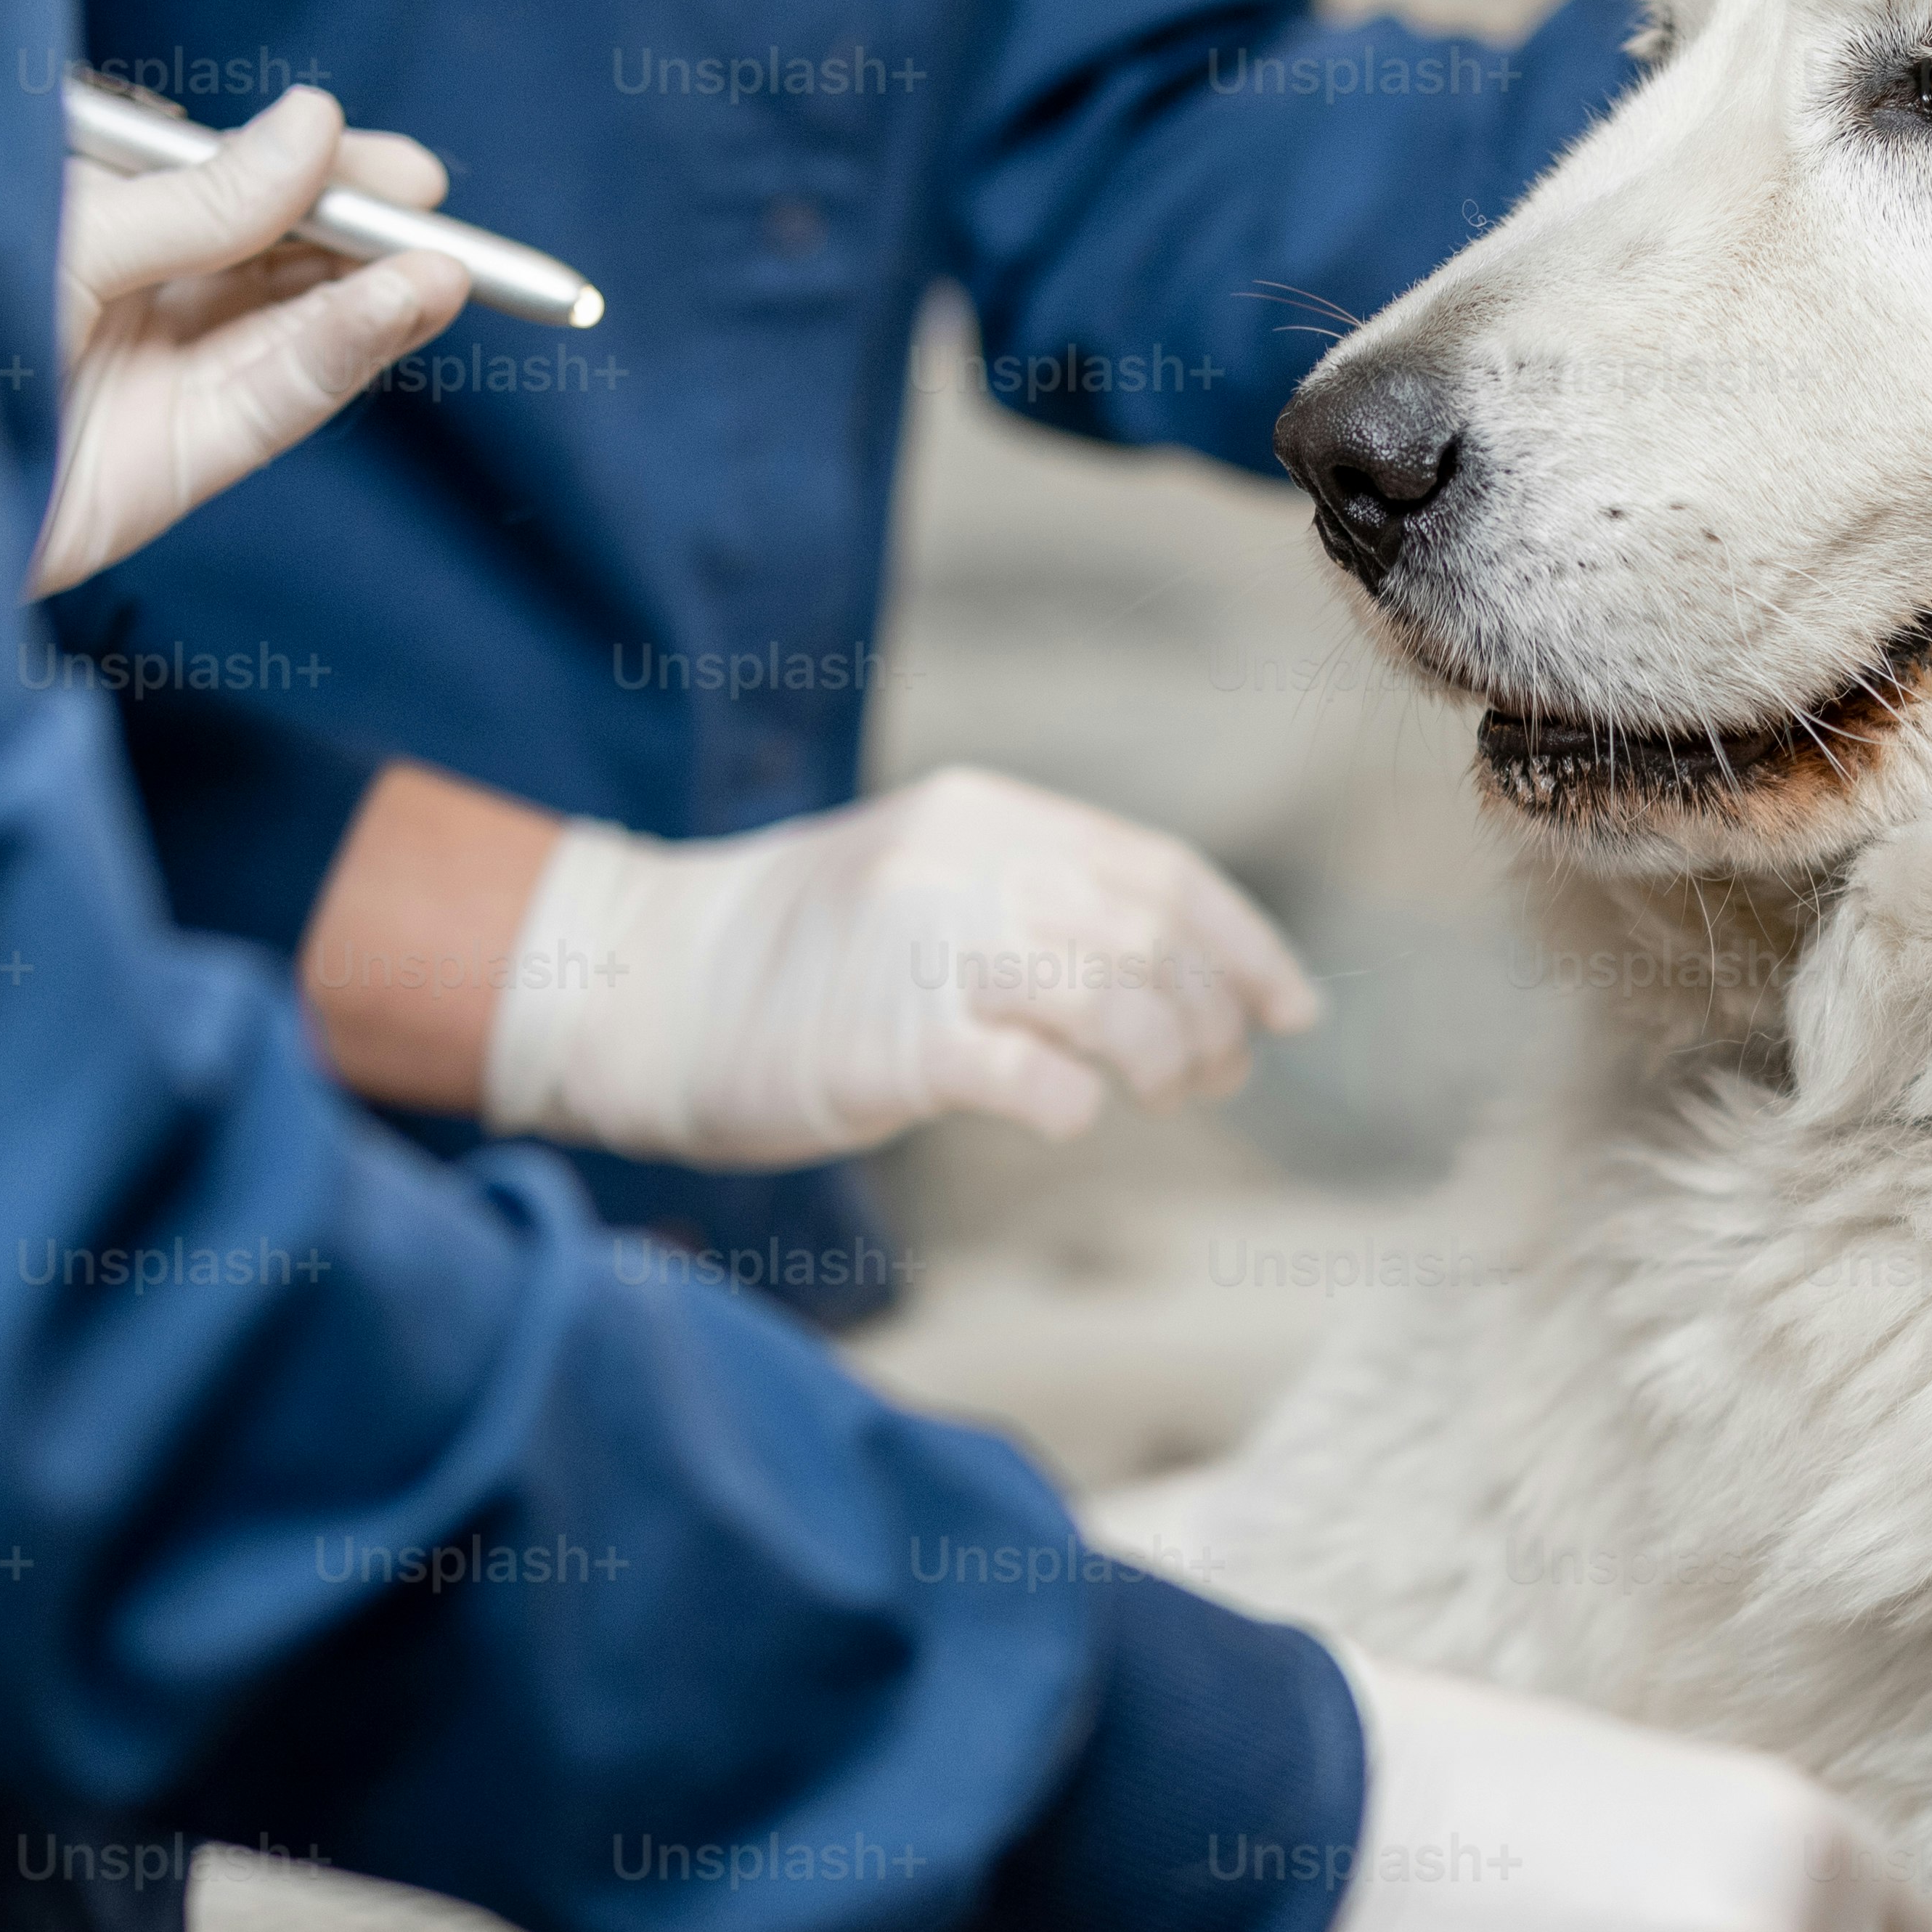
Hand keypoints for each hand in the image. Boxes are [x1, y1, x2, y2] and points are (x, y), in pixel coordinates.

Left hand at [29, 90, 465, 592]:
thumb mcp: (71, 234)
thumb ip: (204, 198)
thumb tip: (316, 127)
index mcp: (92, 218)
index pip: (228, 178)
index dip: (314, 166)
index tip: (389, 157)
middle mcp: (135, 293)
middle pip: (278, 252)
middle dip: (359, 227)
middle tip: (430, 203)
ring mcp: (163, 376)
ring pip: (296, 325)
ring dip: (375, 292)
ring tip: (444, 264)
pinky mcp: (185, 458)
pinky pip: (284, 394)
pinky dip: (346, 350)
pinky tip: (399, 306)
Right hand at [478, 767, 1322, 1168]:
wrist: (641, 984)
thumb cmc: (795, 956)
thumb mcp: (920, 878)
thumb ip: (1030, 897)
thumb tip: (1170, 973)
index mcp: (983, 816)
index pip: (1159, 871)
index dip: (1244, 945)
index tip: (1290, 1008)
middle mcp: (965, 865)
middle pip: (1151, 937)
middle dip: (1211, 1016)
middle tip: (1214, 1075)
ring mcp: (926, 950)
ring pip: (1115, 997)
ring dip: (1164, 1059)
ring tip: (1159, 1097)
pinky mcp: (892, 1041)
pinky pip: (1033, 1075)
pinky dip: (1075, 1104)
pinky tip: (1065, 1115)